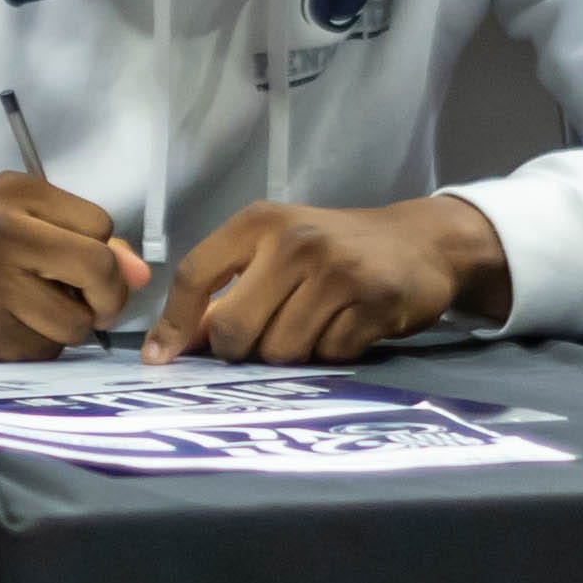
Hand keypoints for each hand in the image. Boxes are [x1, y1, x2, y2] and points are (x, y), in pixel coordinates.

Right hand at [0, 172, 153, 360]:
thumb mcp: (21, 218)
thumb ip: (85, 238)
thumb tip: (141, 273)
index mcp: (14, 195)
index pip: (100, 226)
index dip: (99, 248)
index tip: (73, 260)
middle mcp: (2, 234)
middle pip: (98, 269)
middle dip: (106, 295)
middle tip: (88, 301)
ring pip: (78, 321)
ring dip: (70, 325)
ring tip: (37, 311)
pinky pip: (48, 349)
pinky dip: (41, 344)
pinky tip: (12, 326)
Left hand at [142, 195, 509, 364]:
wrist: (422, 242)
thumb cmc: (332, 250)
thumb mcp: (274, 250)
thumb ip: (225, 288)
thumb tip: (173, 345)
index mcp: (258, 222)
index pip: (194, 275)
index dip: (173, 323)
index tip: (159, 360)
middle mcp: (295, 242)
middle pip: (233, 329)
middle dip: (240, 350)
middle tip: (263, 339)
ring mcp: (337, 271)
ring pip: (280, 351)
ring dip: (290, 354)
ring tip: (312, 326)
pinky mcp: (374, 303)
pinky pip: (328, 356)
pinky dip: (331, 354)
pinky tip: (346, 327)